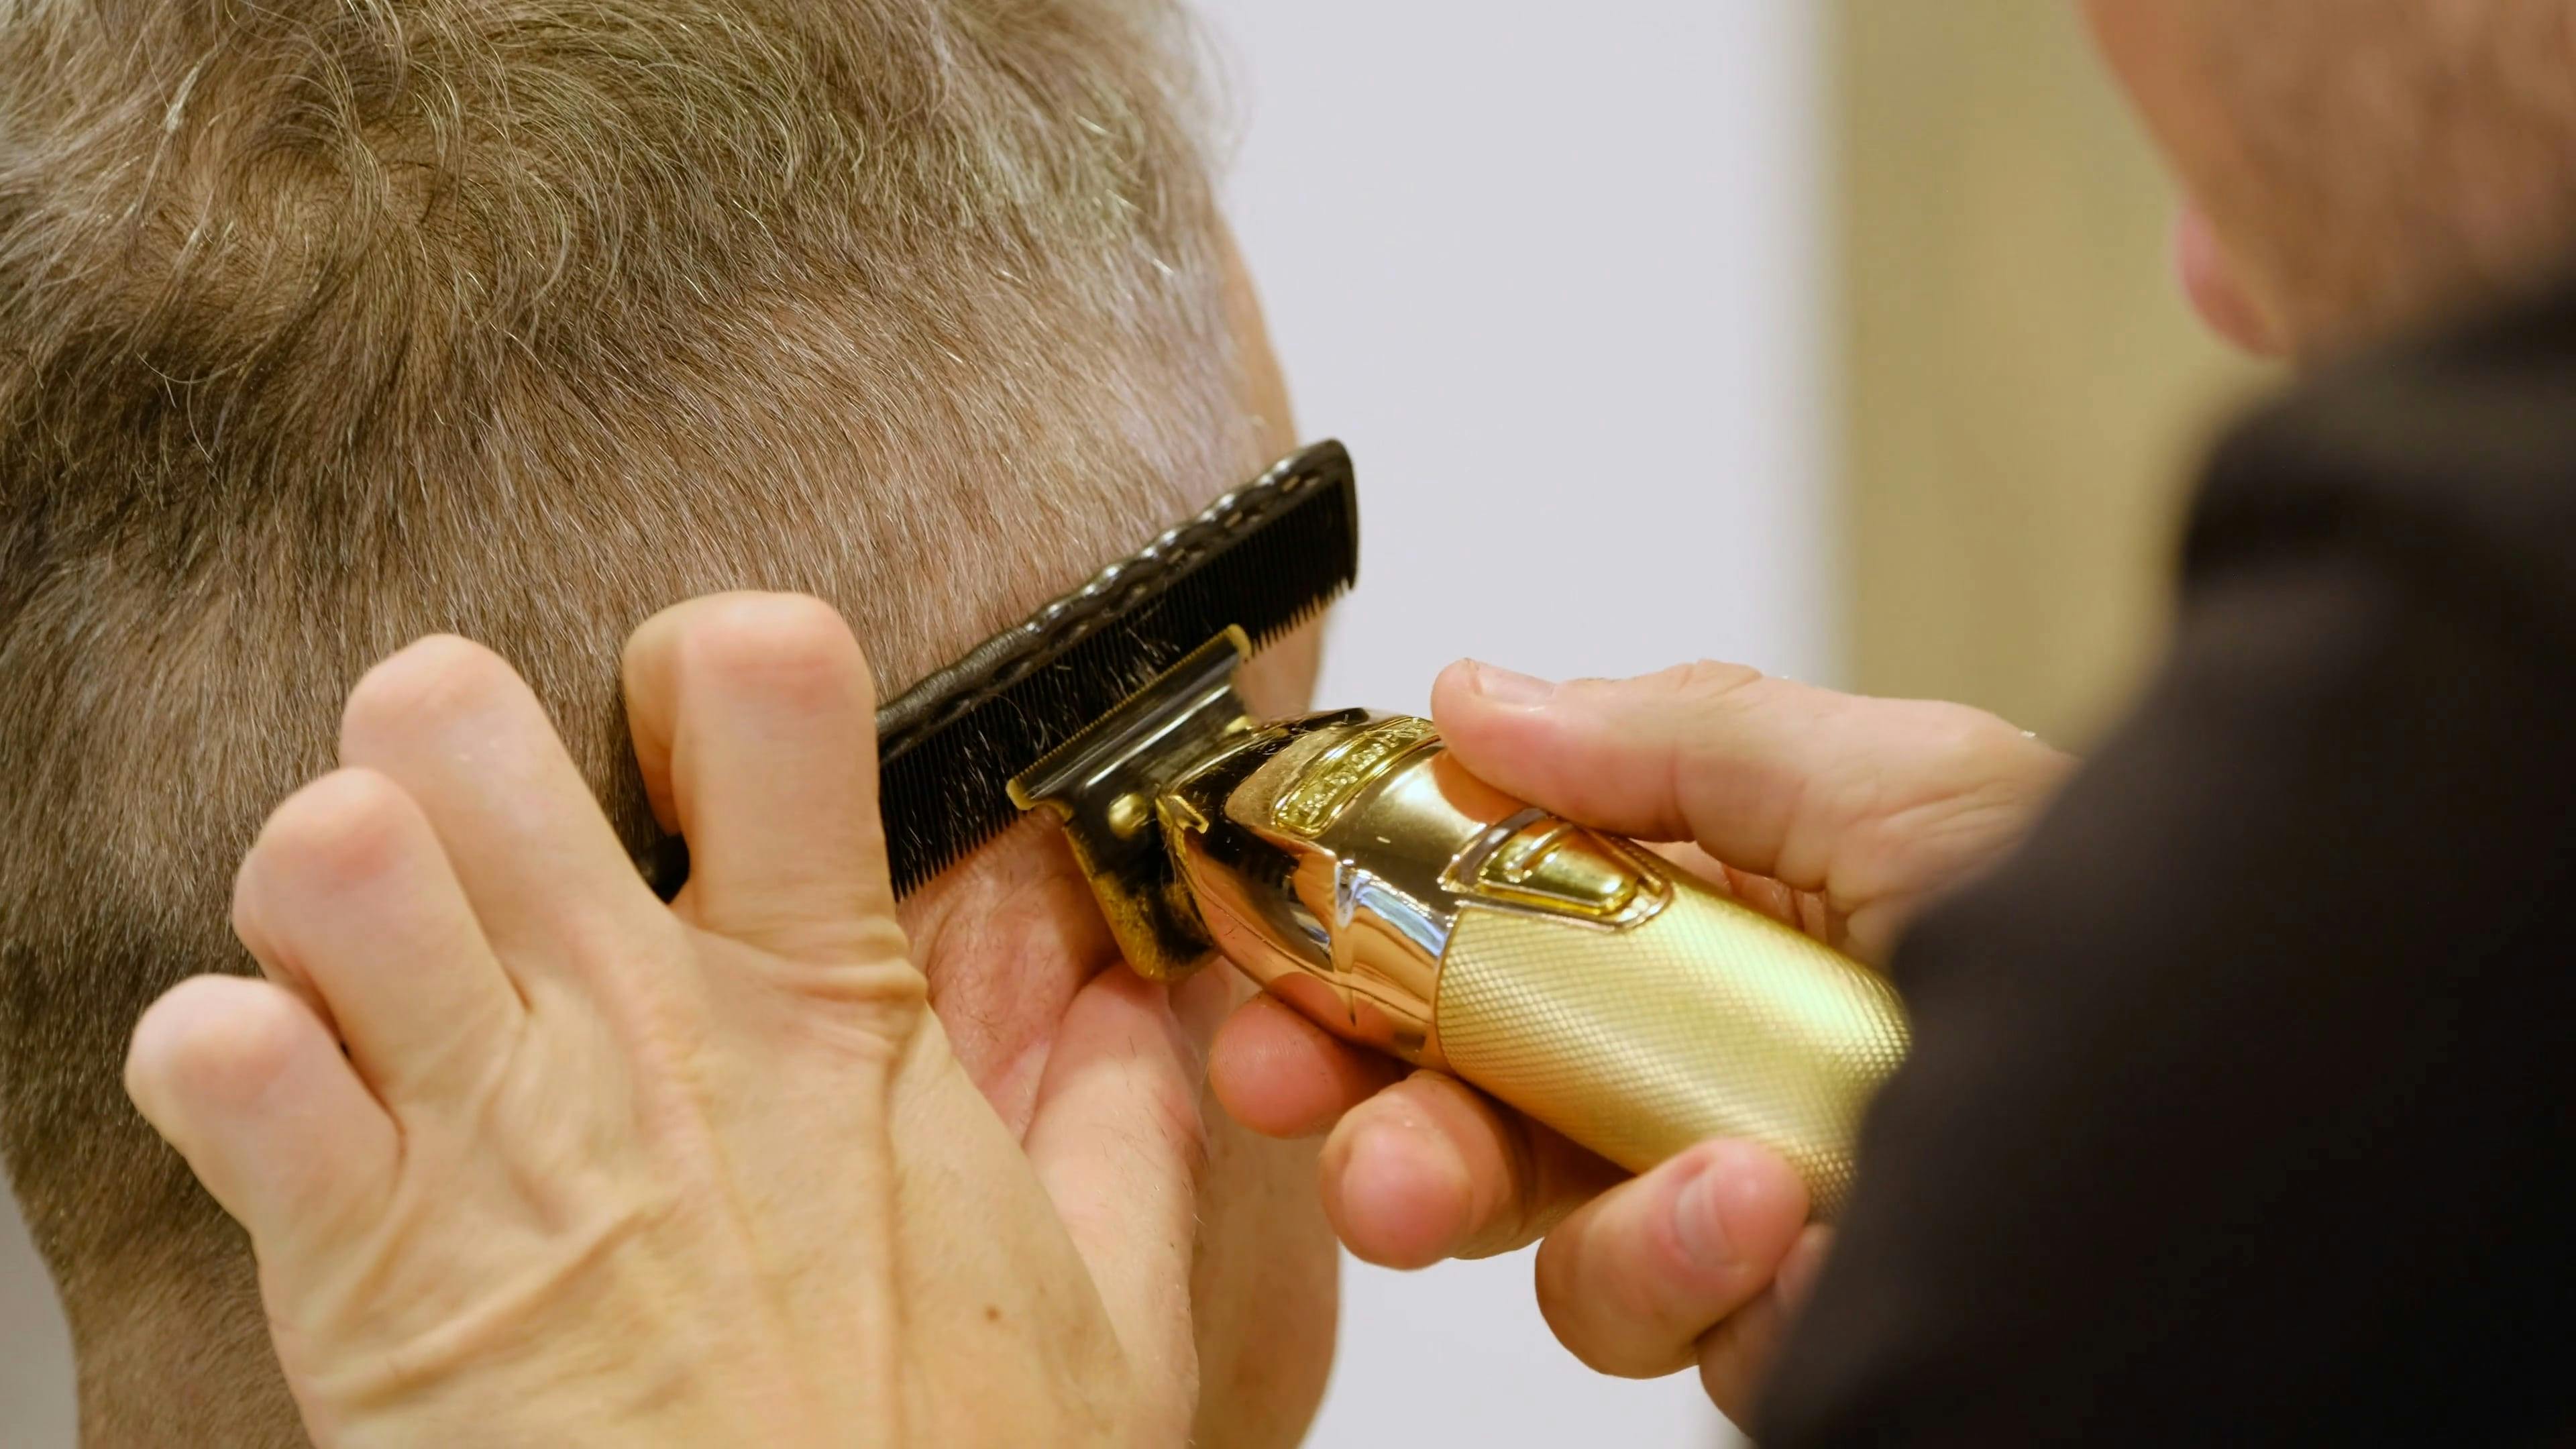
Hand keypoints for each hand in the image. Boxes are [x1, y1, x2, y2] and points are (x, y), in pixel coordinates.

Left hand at [122, 594, 1213, 1446]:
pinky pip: (210, 1055)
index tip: (684, 741)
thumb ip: (1135, 1137)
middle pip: (457, 712)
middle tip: (482, 837)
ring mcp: (495, 1136)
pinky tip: (285, 1111)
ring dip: (328, 882)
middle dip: (444, 743)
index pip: (764, 676)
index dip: (700, 660)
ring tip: (376, 961)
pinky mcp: (361, 1266)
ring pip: (323, 846)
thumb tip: (1153, 1023)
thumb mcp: (1110, 1314)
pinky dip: (218, 1059)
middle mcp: (646, 1032)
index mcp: (823, 1012)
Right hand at [1211, 659, 2070, 1416]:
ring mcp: (1731, 1205)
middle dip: (1369, 1114)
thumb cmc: (2109, 906)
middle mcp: (1694, 1066)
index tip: (1267, 957)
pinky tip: (1776, 1217)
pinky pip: (1668, 1324)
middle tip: (1310, 1113)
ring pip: (1545, 1247)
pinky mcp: (1773, 1321)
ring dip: (1580, 1214)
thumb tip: (1472, 695)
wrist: (2257, 1100)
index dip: (1356, 947)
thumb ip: (1675, 740)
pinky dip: (1697, 1272)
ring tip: (1717, 1179)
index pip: (1474, 937)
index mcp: (1696, 923)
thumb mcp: (1894, 777)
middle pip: (1466, 1106)